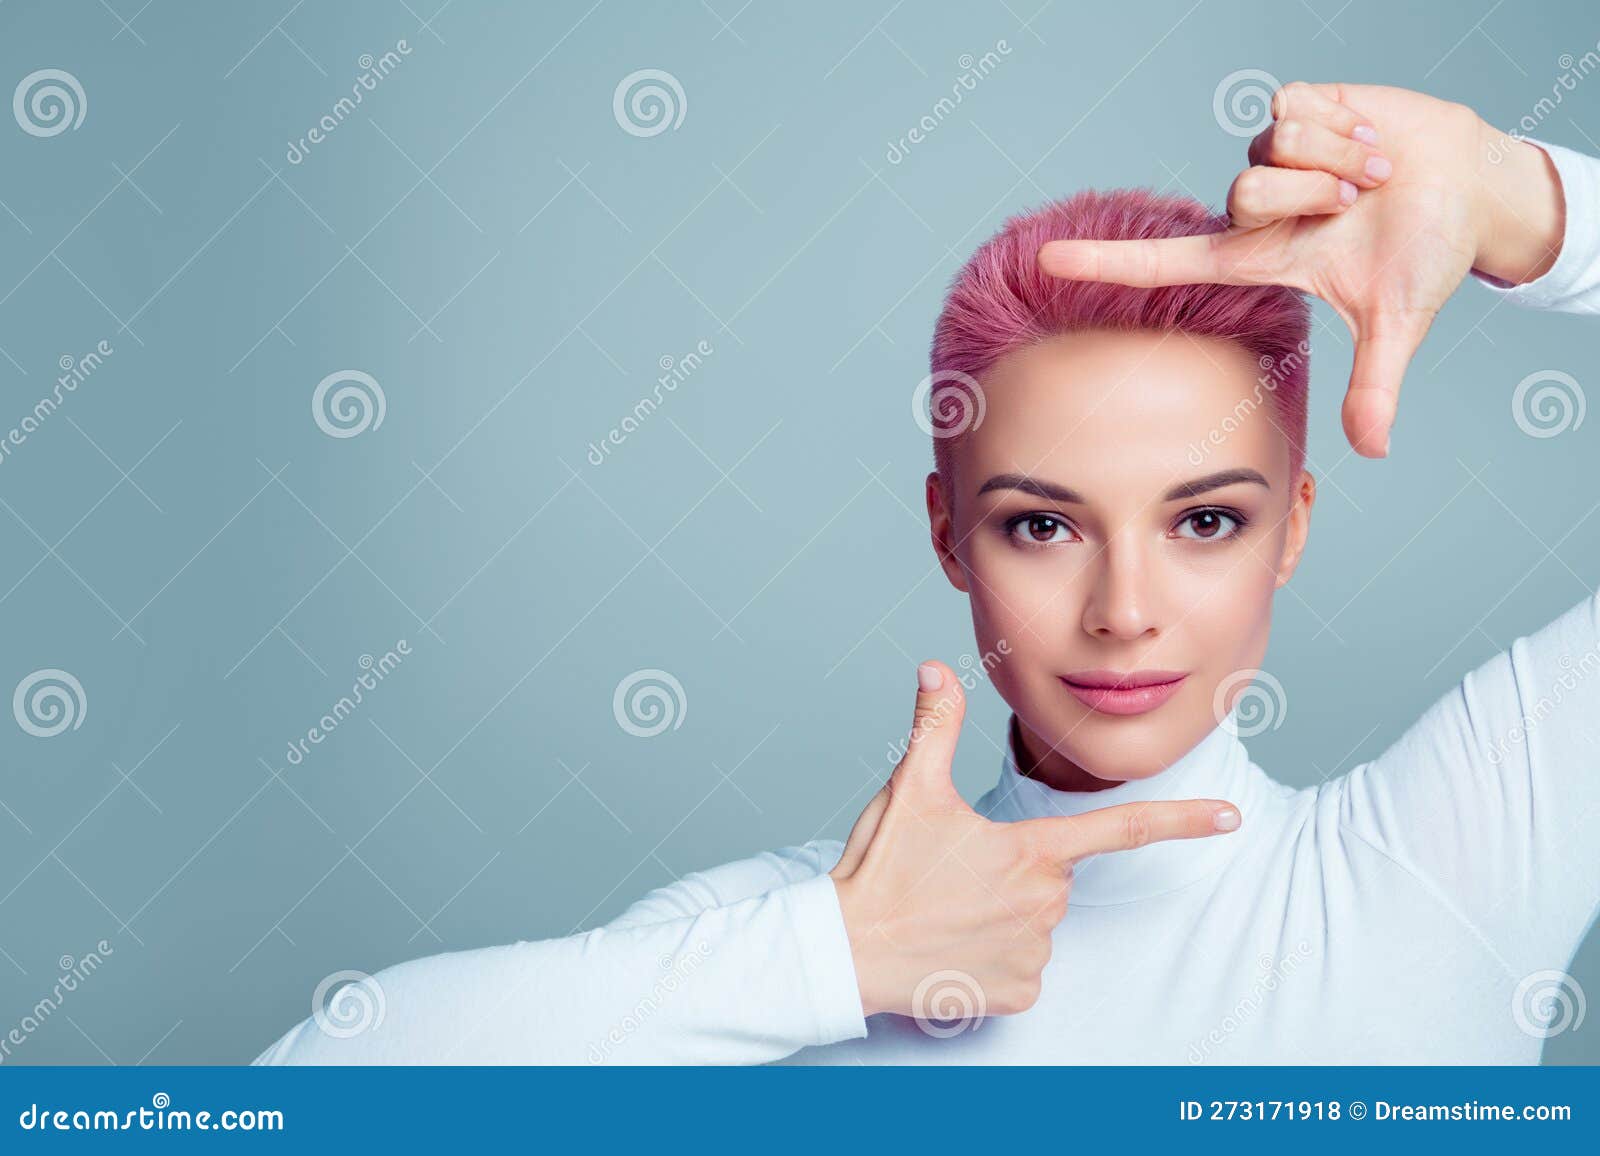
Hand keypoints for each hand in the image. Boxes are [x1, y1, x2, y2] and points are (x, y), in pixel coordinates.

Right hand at [828, 660, 1240, 1019]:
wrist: (846, 952)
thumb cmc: (881, 870)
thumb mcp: (909, 789)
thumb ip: (934, 726)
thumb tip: (934, 669)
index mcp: (1030, 850)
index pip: (1120, 829)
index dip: (1181, 820)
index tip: (1230, 818)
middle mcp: (1044, 903)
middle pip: (1051, 875)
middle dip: (1013, 869)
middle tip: (952, 872)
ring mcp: (1033, 953)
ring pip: (1035, 923)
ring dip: (1000, 915)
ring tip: (944, 911)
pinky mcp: (1018, 994)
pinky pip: (1020, 968)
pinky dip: (992, 959)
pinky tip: (952, 948)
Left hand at [1036, 82, 1565, 457]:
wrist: (1471, 186)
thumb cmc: (1425, 255)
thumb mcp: (1396, 320)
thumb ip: (1374, 383)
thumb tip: (1373, 450)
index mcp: (1257, 258)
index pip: (1164, 264)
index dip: (1104, 265)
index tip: (1045, 261)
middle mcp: (1253, 207)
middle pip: (1245, 193)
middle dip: (1314, 196)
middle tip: (1357, 205)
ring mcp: (1271, 156)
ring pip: (1273, 149)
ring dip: (1338, 162)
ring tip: (1372, 178)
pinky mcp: (1296, 106)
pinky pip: (1295, 108)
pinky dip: (1346, 127)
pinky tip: (1370, 142)